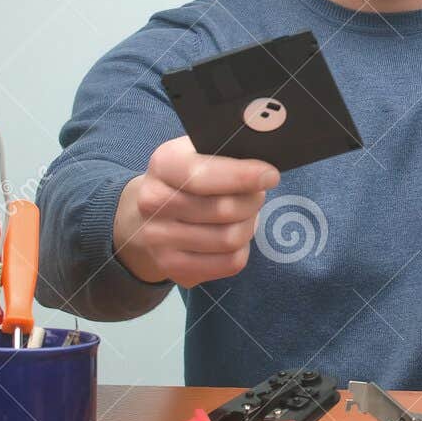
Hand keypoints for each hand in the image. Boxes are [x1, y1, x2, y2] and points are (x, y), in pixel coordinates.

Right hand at [112, 136, 278, 287]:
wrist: (151, 215)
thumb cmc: (190, 178)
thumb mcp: (201, 153)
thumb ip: (229, 155)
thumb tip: (265, 169)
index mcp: (163, 164)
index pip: (202, 175)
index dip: (242, 177)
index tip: (270, 176)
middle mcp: (153, 203)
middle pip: (224, 210)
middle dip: (252, 202)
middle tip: (257, 195)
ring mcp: (159, 239)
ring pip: (230, 239)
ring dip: (248, 226)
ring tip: (244, 215)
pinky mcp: (173, 267)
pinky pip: (229, 263)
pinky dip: (242, 250)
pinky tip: (233, 236)